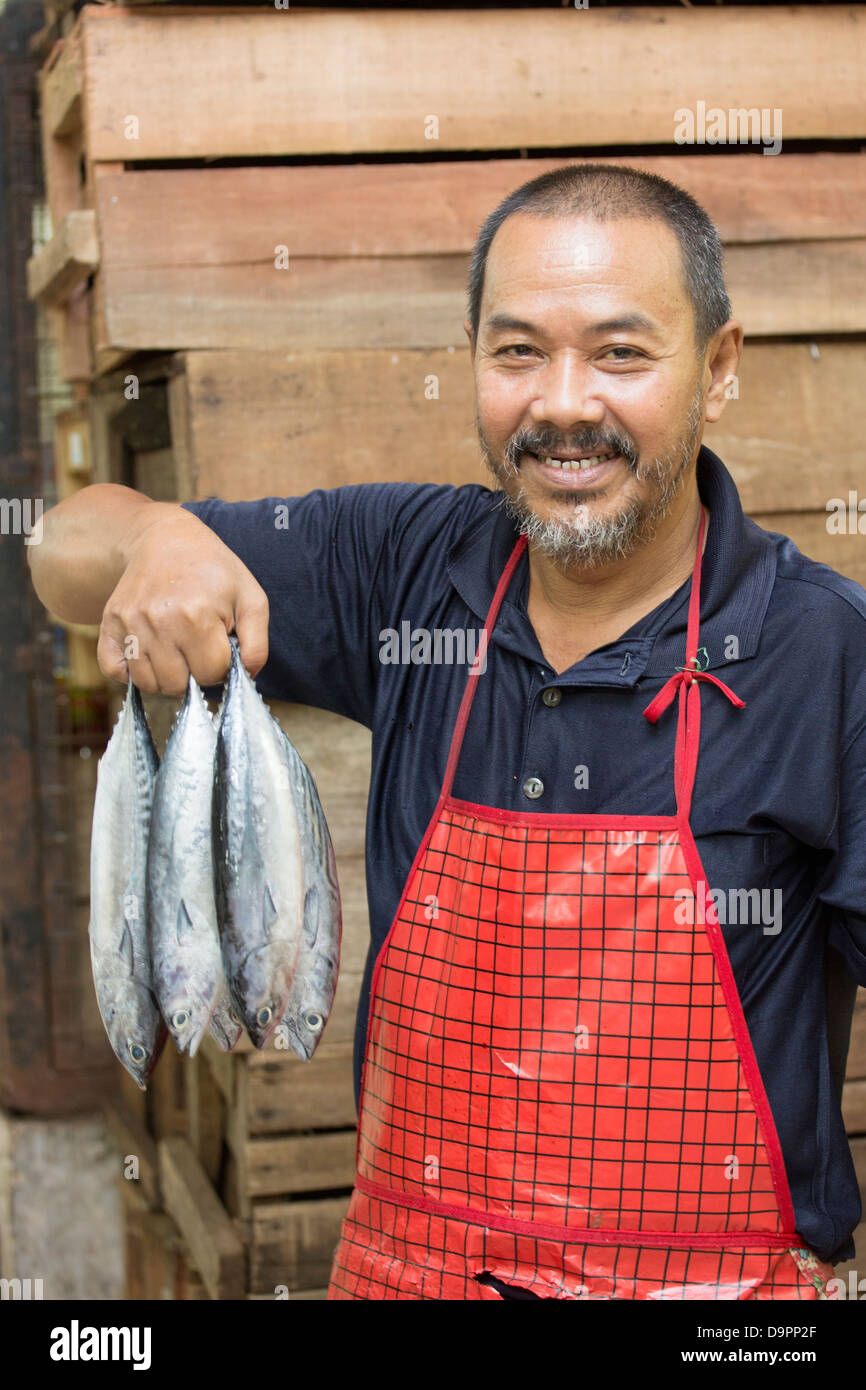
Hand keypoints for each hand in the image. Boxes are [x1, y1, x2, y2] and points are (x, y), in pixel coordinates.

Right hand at [96, 510, 268, 694]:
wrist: (167, 539)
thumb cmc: (214, 571)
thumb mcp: (250, 599)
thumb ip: (256, 644)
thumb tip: (246, 677)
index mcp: (197, 616)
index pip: (211, 674)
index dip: (219, 665)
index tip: (218, 645)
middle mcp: (159, 622)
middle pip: (178, 685)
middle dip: (193, 673)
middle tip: (197, 647)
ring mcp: (130, 622)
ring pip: (148, 684)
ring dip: (165, 676)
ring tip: (176, 650)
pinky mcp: (110, 622)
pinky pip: (114, 670)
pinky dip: (131, 672)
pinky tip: (150, 654)